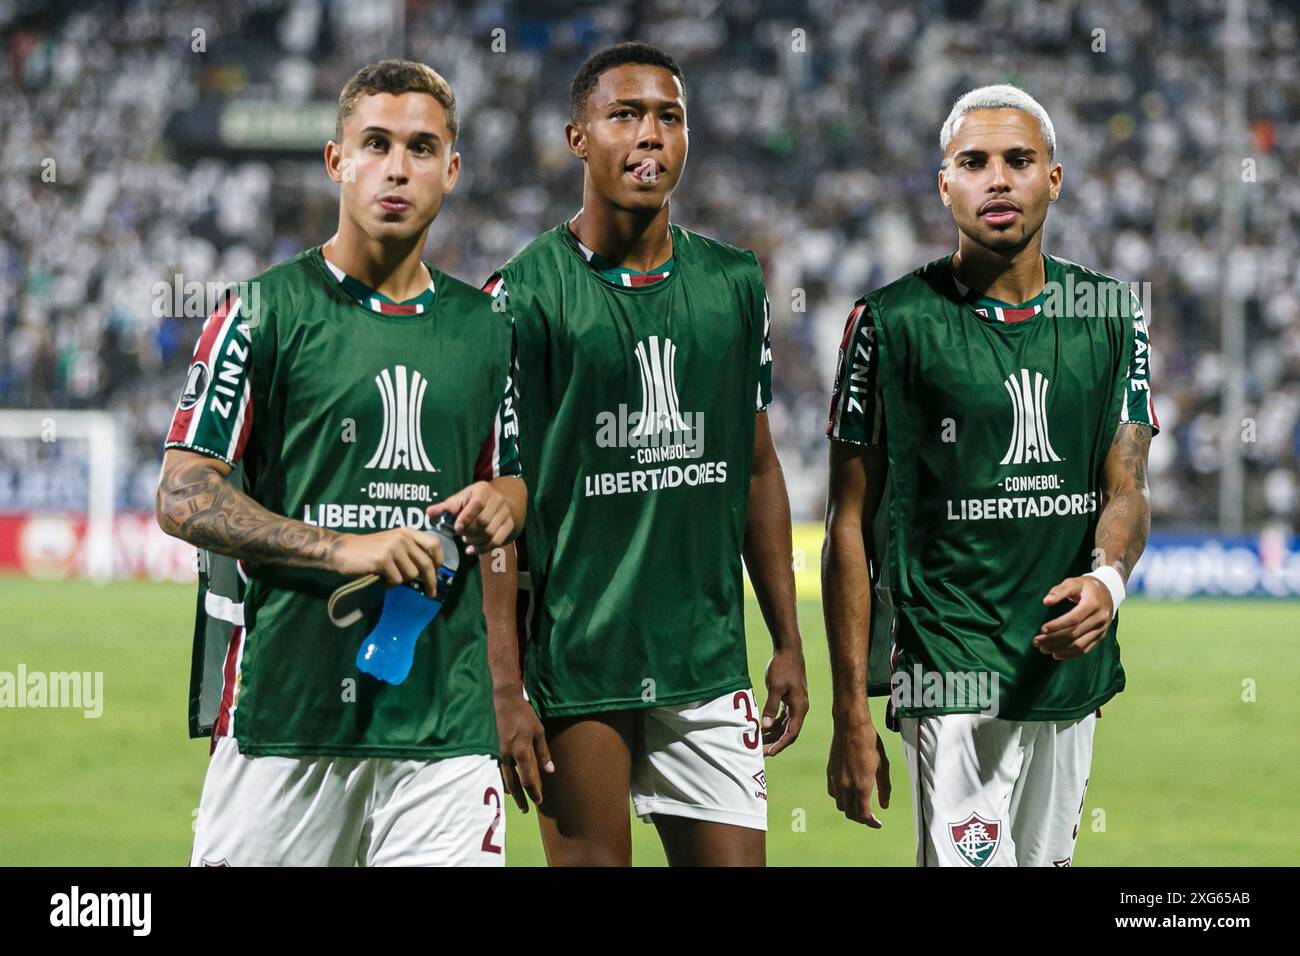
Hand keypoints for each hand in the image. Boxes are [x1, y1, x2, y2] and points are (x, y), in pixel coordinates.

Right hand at [331, 528, 443, 592]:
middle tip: (431, 593)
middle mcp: (403, 538)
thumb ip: (411, 551)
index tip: (438, 573)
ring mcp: (393, 548)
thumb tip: (431, 571)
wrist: (343, 550)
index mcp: (407, 532)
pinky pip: (396, 580)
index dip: (439, 560)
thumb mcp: (393, 543)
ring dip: (401, 580)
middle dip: (430, 581)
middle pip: (426, 564)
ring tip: (388, 575)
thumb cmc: (369, 551)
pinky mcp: (383, 559)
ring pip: (411, 574)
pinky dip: (389, 583)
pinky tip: (380, 577)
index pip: (434, 544)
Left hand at [427, 482, 514, 555]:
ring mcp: (506, 513)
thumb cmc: (472, 501)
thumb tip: (429, 512)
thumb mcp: (459, 500)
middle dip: (469, 531)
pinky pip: (497, 542)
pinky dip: (482, 549)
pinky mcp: (509, 526)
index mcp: (483, 490)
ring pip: (490, 534)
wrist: (497, 503)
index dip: (466, 518)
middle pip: (483, 522)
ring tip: (466, 539)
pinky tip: (472, 550)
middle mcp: (498, 500)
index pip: (477, 504)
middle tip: (461, 534)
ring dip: (475, 541)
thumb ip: (446, 507)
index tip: (457, 528)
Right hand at [493, 684, 553, 812]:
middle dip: (520, 798)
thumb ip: (543, 752)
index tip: (538, 800)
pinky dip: (501, 778)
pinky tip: (504, 783)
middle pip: (513, 783)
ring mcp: (497, 753)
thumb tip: (550, 770)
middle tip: (525, 810)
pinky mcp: (490, 749)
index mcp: (521, 751)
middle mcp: (507, 756)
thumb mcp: (538, 731)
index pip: (527, 779)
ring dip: (510, 790)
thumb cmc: (523, 714)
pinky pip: (496, 769)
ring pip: (503, 777)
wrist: (502, 700)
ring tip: (515, 799)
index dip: (533, 791)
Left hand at [761, 647, 808, 756]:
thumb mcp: (775, 688)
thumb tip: (764, 727)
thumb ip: (770, 707)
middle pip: (789, 731)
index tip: (770, 753)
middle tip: (761, 751)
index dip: (781, 744)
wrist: (788, 650)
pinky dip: (773, 723)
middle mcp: (800, 708)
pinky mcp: (789, 699)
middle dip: (775, 742)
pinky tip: (762, 727)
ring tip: (759, 741)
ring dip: (773, 733)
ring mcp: (795, 704)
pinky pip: (782, 716)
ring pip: (785, 725)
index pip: (792, 733)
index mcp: (800, 707)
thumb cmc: (783, 667)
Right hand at [827, 717, 890, 827]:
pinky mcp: (830, 773)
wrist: (850, 726)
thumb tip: (884, 805)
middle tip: (871, 817)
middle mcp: (847, 786)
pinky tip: (849, 793)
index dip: (871, 823)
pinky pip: (833, 793)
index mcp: (862, 785)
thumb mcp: (883, 765)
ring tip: (860, 806)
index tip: (877, 824)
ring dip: (851, 809)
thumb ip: (884, 788)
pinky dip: (841, 798)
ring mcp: (836, 780)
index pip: (863, 815)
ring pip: (841, 806)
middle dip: (862, 819)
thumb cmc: (870, 743)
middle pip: (851, 814)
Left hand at [1034, 575, 1112, 659]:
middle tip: (1036, 641)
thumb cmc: (1085, 586)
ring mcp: (1101, 630)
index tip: (1042, 629)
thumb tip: (1046, 602)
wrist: (1107, 593)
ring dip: (1059, 649)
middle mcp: (1099, 619)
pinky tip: (1055, 654)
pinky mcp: (1100, 637)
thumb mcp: (1073, 582)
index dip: (1058, 625)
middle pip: (1074, 634)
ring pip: (1079, 645)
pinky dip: (1070, 654)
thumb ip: (1059, 591)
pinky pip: (1085, 649)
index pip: (1074, 619)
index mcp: (1093, 604)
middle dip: (1053, 639)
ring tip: (1042, 649)